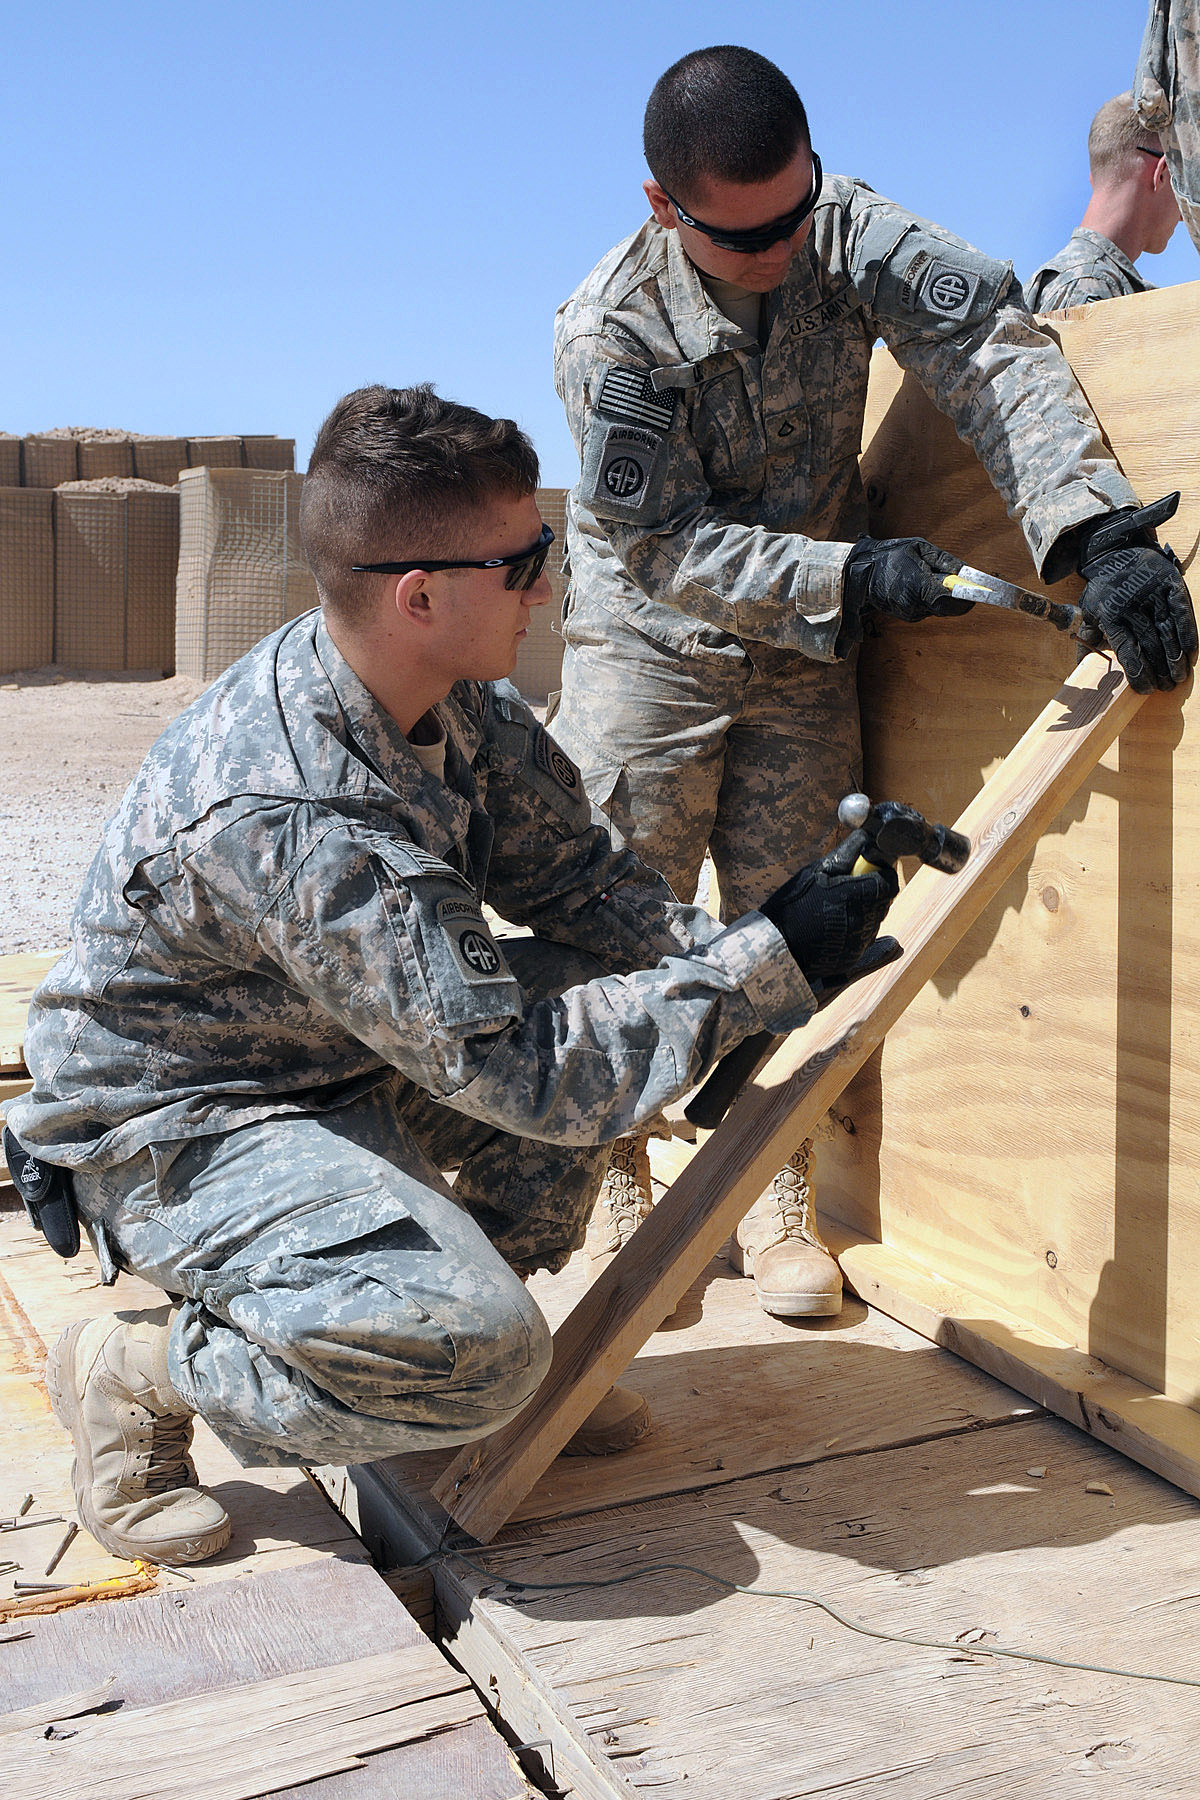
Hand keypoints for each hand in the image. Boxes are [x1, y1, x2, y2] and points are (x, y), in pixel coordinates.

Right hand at [760, 831, 898, 988]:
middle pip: (884, 901)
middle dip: (871, 892)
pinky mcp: (853, 957)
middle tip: (846, 888)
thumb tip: (869, 836)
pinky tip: (832, 926)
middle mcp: (862, 921)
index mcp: (855, 896)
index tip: (867, 871)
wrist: (776, 945)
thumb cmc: (793, 903)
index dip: (881, 873)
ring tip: (834, 909)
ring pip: (874, 920)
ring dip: (863, 911)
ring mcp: (859, 942)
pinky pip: (864, 939)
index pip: (889, 882)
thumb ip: (847, 854)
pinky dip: (854, 930)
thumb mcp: (817, 872)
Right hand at [843, 536, 973, 630]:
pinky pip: (928, 608)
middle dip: (956, 594)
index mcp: (919, 586)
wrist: (859, 574)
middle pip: (949, 607)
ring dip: (940, 594)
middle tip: (954, 577)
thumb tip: (967, 572)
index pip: (953, 601)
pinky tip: (915, 583)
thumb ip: (944, 561)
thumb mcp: (919, 548)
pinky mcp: (907, 616)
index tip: (986, 593)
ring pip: (939, 607)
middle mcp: (915, 605)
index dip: (970, 598)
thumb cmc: (890, 556)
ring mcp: (910, 614)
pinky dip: (928, 597)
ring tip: (925, 575)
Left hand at [1077, 539, 1196, 693]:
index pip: (1127, 650)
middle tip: (1167, 687)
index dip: (1138, 672)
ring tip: (1179, 677)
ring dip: (1175, 657)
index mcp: (1111, 617)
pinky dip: (1187, 632)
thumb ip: (1087, 639)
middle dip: (1160, 670)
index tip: (1145, 689)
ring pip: (1168, 632)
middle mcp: (1133, 607)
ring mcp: (1153, 596)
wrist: (1116, 551)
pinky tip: (1191, 652)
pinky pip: (1181, 612)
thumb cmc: (1103, 590)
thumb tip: (1080, 667)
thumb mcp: (1089, 612)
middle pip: (1150, 645)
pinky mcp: (1170, 586)